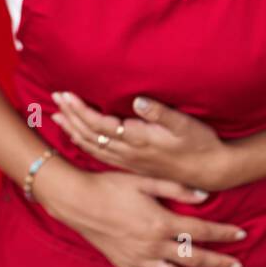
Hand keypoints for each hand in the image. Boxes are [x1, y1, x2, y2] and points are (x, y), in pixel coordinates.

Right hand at [38, 166, 247, 266]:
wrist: (77, 199)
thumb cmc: (109, 185)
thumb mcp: (144, 179)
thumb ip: (175, 187)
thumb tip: (204, 195)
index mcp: (161, 221)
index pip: (201, 230)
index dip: (224, 233)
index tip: (241, 233)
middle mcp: (153, 245)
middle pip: (194, 256)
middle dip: (219, 261)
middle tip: (238, 264)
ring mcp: (139, 258)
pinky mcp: (124, 265)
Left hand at [51, 91, 231, 192]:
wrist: (211, 172)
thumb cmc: (200, 144)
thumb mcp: (185, 125)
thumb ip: (160, 113)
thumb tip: (137, 100)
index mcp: (138, 139)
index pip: (99, 124)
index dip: (80, 109)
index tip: (64, 95)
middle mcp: (129, 152)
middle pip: (90, 134)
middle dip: (71, 116)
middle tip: (54, 98)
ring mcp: (129, 161)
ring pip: (92, 146)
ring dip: (73, 130)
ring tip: (57, 117)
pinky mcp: (133, 166)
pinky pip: (101, 156)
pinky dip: (85, 145)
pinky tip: (79, 138)